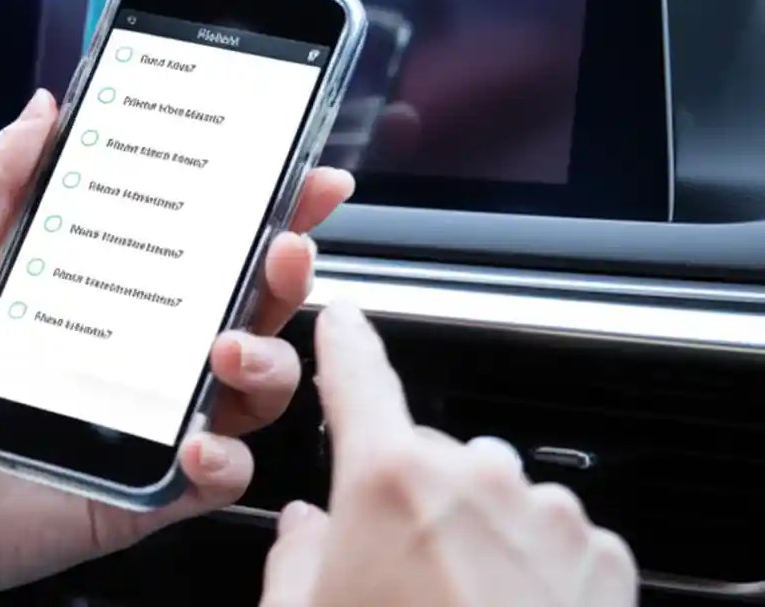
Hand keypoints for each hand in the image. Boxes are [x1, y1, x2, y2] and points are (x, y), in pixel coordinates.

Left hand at [0, 89, 355, 605]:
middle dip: (288, 272)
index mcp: (113, 293)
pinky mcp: (145, 490)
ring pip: (256, 390)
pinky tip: (197, 442)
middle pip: (253, 308)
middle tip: (284, 246)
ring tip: (229, 345)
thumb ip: (3, 181)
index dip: (265, 208)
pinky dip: (225, 461)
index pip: (208, 244)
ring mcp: (151, 423)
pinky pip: (217, 478)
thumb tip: (46, 108)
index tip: (301, 174)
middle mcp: (145, 355)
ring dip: (268, 361)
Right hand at [259, 302, 638, 606]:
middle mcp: (476, 478)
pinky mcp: (601, 558)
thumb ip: (293, 559)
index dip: (343, 342)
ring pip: (492, 495)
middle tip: (390, 576)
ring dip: (471, 533)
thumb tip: (303, 531)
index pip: (358, 374)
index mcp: (389, 480)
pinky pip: (551, 536)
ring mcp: (547, 516)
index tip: (342, 320)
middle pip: (425, 455)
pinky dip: (527, 565)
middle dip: (408, 499)